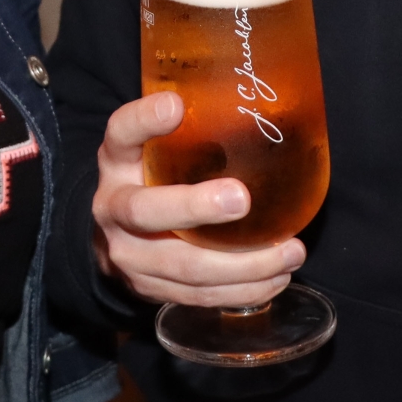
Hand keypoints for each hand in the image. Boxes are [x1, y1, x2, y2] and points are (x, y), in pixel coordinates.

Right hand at [91, 93, 303, 306]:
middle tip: (242, 199)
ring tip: (290, 253)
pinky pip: (199, 296)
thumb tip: (266, 107)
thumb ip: (189, 132)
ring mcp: (129, 256)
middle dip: (195, 207)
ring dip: (242, 265)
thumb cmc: (149, 181)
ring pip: (185, 266)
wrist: (111, 240)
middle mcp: (113, 209)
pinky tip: (277, 279)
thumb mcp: (152, 149)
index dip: (144, 120)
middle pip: (147, 212)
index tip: (175, 105)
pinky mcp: (149, 290)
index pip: (121, 134)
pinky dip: (242, 292)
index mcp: (116, 163)